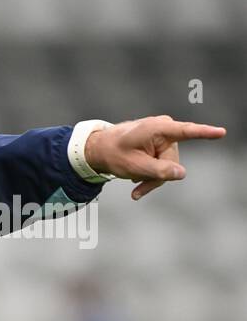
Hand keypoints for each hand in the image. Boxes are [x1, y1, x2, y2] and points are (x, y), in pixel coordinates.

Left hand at [85, 116, 226, 200]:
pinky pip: (164, 164)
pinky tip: (137, 180)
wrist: (100, 149)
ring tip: (135, 185)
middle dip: (157, 178)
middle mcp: (165, 129)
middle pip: (173, 162)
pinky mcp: (163, 144)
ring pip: (169, 167)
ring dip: (152, 179)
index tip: (221, 132)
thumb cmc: (113, 154)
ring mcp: (165, 136)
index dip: (204, 133)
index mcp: (157, 129)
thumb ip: (157, 171)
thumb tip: (182, 174)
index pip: (185, 132)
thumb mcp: (132, 166)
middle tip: (137, 192)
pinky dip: (151, 175)